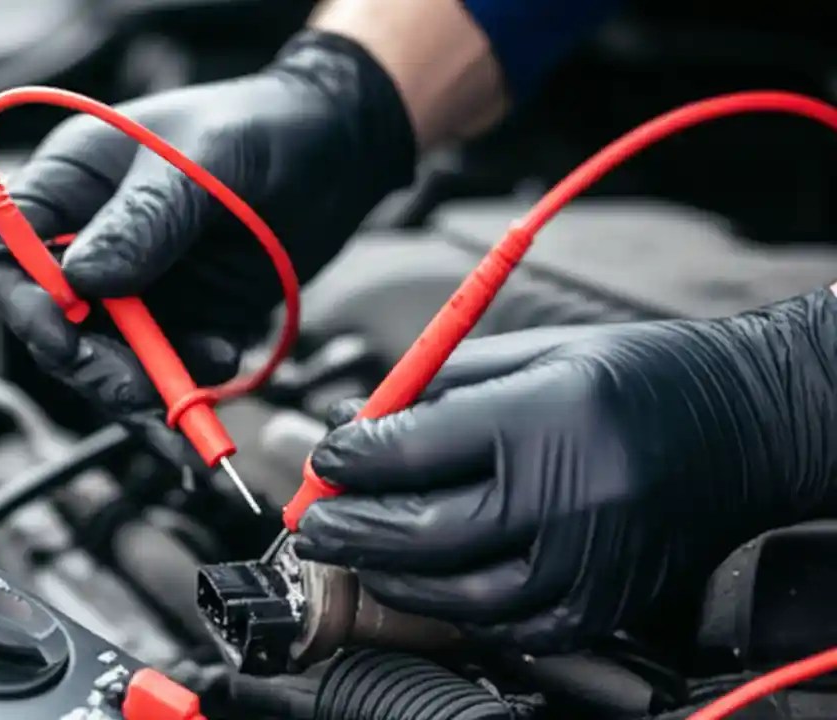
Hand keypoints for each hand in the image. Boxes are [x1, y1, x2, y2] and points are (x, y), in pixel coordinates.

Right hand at [0, 30, 415, 466]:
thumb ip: (144, 219)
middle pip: (54, 324)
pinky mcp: (179, 320)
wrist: (340, 154)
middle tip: (140, 390)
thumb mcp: (202, 162)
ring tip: (194, 393)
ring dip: (143, 389)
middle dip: (92, 366)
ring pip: (106, 361)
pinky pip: (162, 372)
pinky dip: (185, 387)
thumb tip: (84, 279)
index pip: (5, 251)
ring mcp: (135, 287)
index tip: (65, 334)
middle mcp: (90, 241)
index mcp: (72, 184)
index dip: (22, 300)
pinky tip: (222, 362)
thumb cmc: (262, 129)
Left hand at [294, 289, 836, 651]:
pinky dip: (455, 607)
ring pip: (453, 593)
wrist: (739, 426)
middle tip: (314, 522)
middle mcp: (565, 497)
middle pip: (418, 532)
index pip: (409, 451)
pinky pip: (506, 627)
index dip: (350, 458)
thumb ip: (436, 388)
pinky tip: (430, 581)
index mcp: (541, 417)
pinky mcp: (601, 605)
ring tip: (359, 553)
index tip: (326, 457)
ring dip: (389, 576)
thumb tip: (353, 421)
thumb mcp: (531, 352)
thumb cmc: (632, 376)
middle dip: (350, 528)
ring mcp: (587, 562)